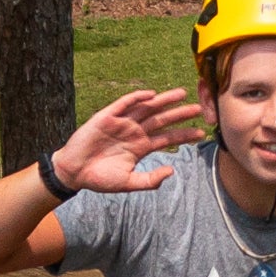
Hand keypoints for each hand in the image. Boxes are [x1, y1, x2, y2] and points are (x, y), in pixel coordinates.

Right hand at [55, 86, 202, 194]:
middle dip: (179, 114)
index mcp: (140, 147)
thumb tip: (172, 171)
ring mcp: (121, 123)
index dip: (184, 135)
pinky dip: (136, 98)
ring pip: (147, 109)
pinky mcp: (107, 117)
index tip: (201, 133)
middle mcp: (134, 132)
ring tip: (181, 94)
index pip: (167, 138)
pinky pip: (124, 104)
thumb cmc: (100, 179)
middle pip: (161, 120)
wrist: (74, 172)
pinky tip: (150, 95)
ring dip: (163, 101)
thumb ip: (150, 180)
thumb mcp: (128, 183)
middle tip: (199, 107)